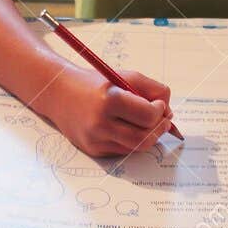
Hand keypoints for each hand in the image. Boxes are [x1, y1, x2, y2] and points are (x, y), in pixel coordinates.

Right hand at [43, 65, 173, 157]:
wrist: (59, 94)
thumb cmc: (95, 83)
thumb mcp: (123, 76)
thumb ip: (151, 88)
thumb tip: (168, 109)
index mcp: (109, 101)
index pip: (148, 115)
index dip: (160, 111)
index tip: (160, 105)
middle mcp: (100, 123)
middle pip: (145, 137)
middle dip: (160, 129)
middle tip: (164, 120)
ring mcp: (95, 140)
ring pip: (136, 147)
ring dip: (149, 137)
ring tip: (150, 124)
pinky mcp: (93, 150)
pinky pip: (123, 151)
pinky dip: (132, 141)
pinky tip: (129, 128)